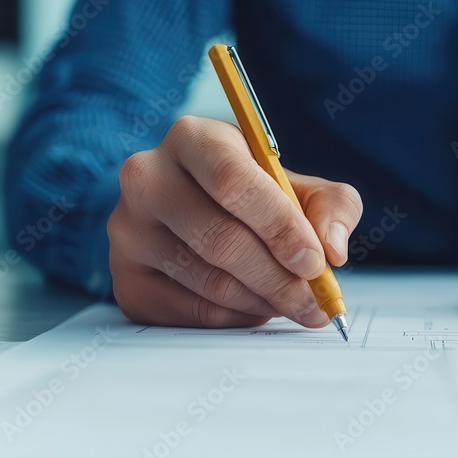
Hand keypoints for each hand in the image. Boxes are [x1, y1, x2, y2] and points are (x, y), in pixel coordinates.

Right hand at [107, 116, 362, 327]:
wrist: (200, 211)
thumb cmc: (257, 196)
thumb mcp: (303, 187)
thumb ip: (333, 207)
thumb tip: (333, 248)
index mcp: (193, 139)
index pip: (234, 182)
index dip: (280, 226)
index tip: (315, 261)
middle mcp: (147, 177)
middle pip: (219, 239)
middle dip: (278, 279)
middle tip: (314, 302)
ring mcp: (128, 230)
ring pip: (207, 280)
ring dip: (262, 301)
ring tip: (292, 303)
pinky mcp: (124, 278)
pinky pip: (188, 312)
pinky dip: (234, 318)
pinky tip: (257, 307)